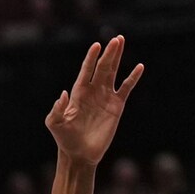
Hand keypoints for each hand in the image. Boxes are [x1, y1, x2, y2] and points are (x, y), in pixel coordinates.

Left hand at [46, 36, 143, 167]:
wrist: (80, 154)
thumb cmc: (65, 139)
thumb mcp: (55, 124)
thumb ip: (57, 110)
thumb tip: (63, 94)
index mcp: (78, 92)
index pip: (86, 70)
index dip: (91, 58)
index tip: (96, 45)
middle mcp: (93, 91)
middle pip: (102, 67)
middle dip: (109, 53)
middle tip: (116, 39)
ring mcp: (105, 97)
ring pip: (113, 73)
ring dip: (117, 58)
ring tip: (121, 42)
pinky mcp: (116, 107)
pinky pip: (126, 89)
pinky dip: (132, 78)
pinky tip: (139, 67)